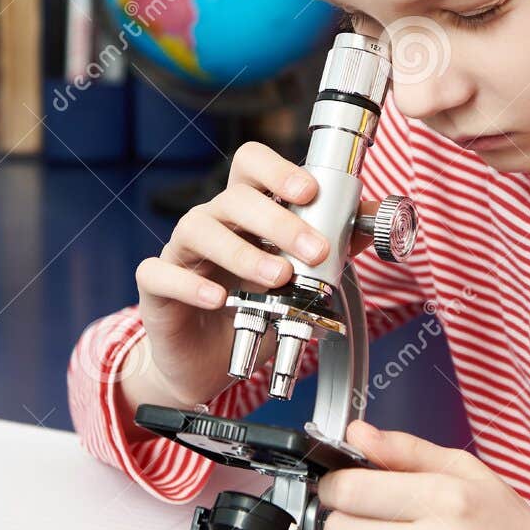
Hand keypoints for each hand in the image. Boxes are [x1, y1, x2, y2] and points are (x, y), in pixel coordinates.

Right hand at [129, 141, 377, 411]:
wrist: (209, 365)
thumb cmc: (253, 313)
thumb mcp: (300, 282)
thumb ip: (334, 248)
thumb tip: (373, 222)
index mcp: (246, 212)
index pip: (252, 165)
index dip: (278, 170)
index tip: (310, 192)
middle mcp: (212, 222)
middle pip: (235, 197)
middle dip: (278, 221)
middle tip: (313, 250)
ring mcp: (181, 252)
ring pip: (199, 228)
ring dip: (242, 251)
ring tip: (277, 278)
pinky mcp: (157, 286)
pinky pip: (160, 273)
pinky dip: (188, 283)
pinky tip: (217, 297)